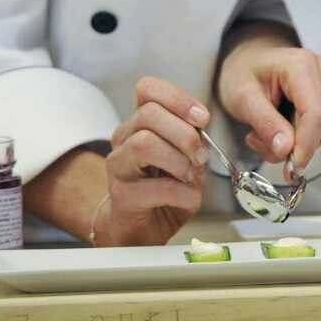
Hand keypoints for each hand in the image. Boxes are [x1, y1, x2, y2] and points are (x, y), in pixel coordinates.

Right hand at [99, 77, 209, 246]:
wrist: (139, 231)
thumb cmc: (162, 192)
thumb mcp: (184, 159)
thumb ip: (191, 142)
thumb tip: (201, 134)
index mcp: (139, 123)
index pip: (147, 89)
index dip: (178, 98)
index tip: (202, 118)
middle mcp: (123, 139)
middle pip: (149, 114)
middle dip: (184, 134)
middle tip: (200, 155)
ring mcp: (118, 166)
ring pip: (144, 143)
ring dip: (178, 161)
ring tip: (189, 177)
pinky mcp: (121, 195)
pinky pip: (157, 186)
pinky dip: (183, 192)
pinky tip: (187, 198)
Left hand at [215, 22, 320, 173]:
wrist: (250, 62)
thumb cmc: (244, 73)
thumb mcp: (241, 98)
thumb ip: (264, 123)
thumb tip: (286, 150)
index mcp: (301, 64)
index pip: (315, 113)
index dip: (306, 146)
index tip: (293, 168)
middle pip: (320, 125)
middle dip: (293, 144)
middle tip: (259, 140)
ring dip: (297, 141)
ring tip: (269, 127)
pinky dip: (305, 137)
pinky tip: (286, 124)